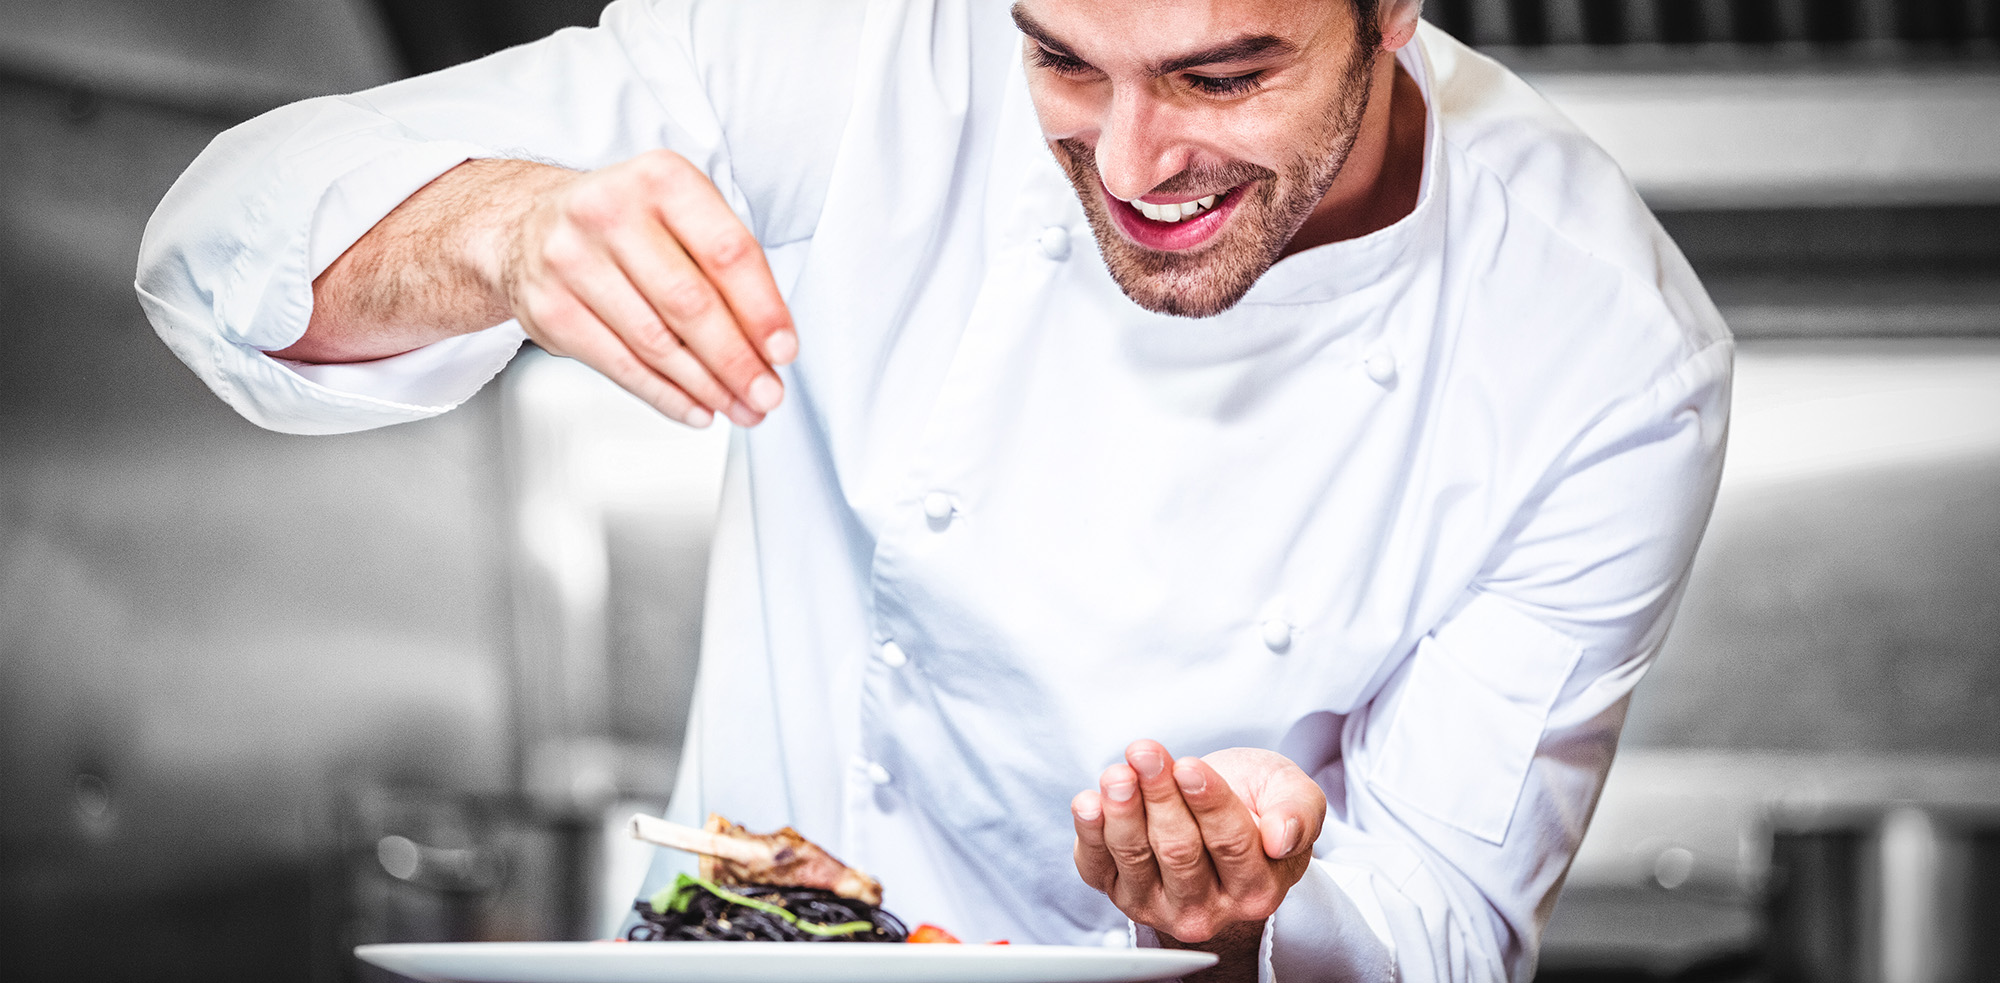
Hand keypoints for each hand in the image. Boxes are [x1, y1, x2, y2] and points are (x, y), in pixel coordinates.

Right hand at [498, 150, 794, 427]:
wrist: (530, 225)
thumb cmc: (624, 223)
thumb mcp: (677, 214)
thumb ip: (724, 265)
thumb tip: (768, 343)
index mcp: (660, 180)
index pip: (727, 252)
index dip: (762, 310)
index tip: (783, 351)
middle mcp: (610, 213)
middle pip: (690, 303)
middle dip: (737, 361)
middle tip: (767, 394)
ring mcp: (572, 262)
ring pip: (656, 343)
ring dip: (707, 386)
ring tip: (740, 406)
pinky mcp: (550, 310)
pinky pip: (621, 366)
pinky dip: (666, 395)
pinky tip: (697, 407)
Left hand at [1072, 741, 1325, 974]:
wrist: (1217, 820)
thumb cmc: (1258, 803)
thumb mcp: (1295, 795)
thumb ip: (1301, 813)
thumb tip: (1282, 838)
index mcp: (1257, 888)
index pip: (1231, 844)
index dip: (1207, 802)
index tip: (1187, 765)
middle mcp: (1207, 908)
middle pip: (1179, 850)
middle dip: (1160, 796)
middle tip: (1146, 753)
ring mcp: (1158, 905)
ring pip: (1136, 858)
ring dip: (1122, 809)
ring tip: (1119, 772)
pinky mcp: (1118, 892)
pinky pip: (1097, 866)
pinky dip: (1088, 832)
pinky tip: (1089, 801)